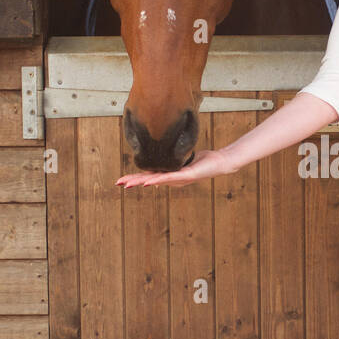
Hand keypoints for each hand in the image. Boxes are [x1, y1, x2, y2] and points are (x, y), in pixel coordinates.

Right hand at [116, 147, 232, 188]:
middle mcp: (173, 180)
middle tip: (118, 184)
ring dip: (140, 182)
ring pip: (155, 180)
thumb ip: (173, 160)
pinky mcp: (187, 175)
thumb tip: (164, 154)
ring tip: (128, 184)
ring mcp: (179, 179)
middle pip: (148, 180)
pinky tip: (147, 182)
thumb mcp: (184, 159)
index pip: (148, 176)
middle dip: (132, 182)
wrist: (220, 162)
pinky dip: (157, 180)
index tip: (121, 180)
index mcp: (170, 176)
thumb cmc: (204, 160)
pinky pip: (169, 177)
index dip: (135, 178)